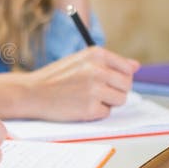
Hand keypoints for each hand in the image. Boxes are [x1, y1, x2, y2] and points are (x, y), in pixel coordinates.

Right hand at [20, 48, 140, 121]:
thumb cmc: (56, 77)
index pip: (127, 69)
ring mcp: (94, 90)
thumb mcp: (81, 61)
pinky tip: (79, 106)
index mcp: (96, 54)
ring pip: (120, 100)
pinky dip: (95, 113)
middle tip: (96, 92)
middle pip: (126, 85)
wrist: (32, 92)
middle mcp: (97, 70)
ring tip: (87, 98)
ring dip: (107, 102)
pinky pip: (106, 113)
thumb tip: (136, 66)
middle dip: (115, 91)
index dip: (119, 78)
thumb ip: (109, 63)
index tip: (106, 81)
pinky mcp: (90, 108)